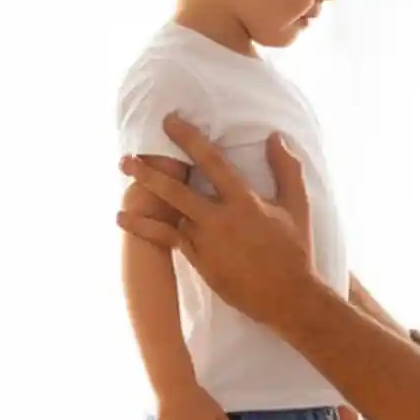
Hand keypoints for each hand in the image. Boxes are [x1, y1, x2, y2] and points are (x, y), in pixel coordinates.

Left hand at [118, 113, 317, 327]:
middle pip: (176, 190)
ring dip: (143, 196)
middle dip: (149, 171)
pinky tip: (122, 218)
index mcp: (244, 202)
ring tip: (124, 180)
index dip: (189, 139)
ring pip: (168, 213)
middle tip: (127, 157)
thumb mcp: (297, 206)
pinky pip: (165, 239)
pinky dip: (143, 227)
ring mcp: (205, 242)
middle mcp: (219, 220)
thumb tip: (275, 137)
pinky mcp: (197, 261)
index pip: (212, 162)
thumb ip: (287, 169)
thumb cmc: (295, 250)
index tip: (169, 122)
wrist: (287, 297)